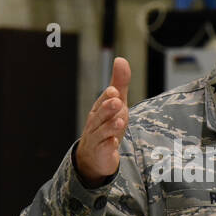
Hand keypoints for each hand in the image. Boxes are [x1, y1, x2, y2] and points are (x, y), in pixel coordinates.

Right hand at [74, 57, 130, 186]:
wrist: (96, 156)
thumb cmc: (107, 125)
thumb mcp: (116, 104)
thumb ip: (120, 83)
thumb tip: (120, 59)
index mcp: (99, 110)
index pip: (102, 101)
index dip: (108, 96)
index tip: (115, 90)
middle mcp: (95, 123)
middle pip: (99, 115)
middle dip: (107, 108)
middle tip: (117, 101)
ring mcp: (97, 139)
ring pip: (101, 132)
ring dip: (110, 126)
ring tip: (120, 120)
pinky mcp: (101, 153)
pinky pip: (103, 149)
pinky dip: (108, 145)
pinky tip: (114, 142)